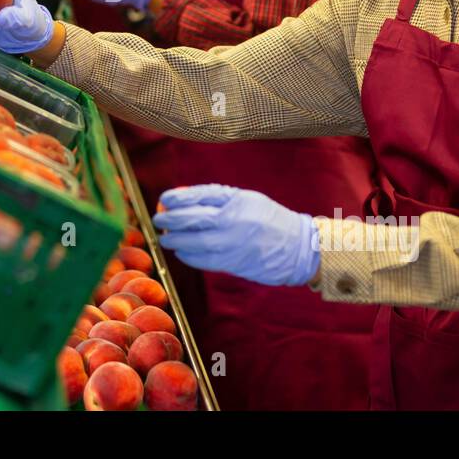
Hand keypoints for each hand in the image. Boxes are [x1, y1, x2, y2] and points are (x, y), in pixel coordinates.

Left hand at [152, 185, 319, 285]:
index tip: (164, 200)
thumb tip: (183, 199)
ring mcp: (235, 243)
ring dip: (177, 240)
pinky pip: (206, 261)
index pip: (201, 196)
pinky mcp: (236, 263)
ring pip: (197, 242)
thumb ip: (217, 198)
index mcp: (238, 200)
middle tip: (159, 219)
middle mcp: (235, 221)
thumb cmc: (269, 218)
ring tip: (166, 238)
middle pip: (194, 219)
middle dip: (172, 219)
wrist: (299, 247)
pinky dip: (189, 256)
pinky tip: (181, 252)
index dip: (179, 198)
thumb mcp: (246, 199)